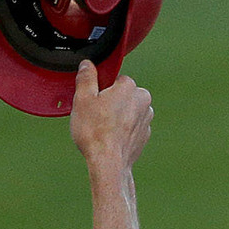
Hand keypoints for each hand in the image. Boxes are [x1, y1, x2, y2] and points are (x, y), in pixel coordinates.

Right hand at [69, 61, 152, 177]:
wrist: (109, 164)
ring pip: (128, 111)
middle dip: (111, 102)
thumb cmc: (95, 132)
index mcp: (130, 86)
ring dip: (118, 116)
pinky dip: (123, 130)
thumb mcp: (83, 99)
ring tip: (103, 129)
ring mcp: (146, 119)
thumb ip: (86, 77)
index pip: (114, 80)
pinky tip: (110, 139)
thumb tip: (87, 64)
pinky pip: (131, 127)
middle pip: (123, 95)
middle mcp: (143, 100)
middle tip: (96, 116)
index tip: (93, 102)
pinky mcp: (144, 136)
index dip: (101, 90)